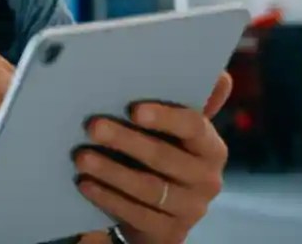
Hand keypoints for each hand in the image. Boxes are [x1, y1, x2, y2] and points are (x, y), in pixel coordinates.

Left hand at [74, 72, 232, 243]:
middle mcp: (208, 180)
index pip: (194, 127)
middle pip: (164, 157)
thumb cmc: (167, 156)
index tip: (134, 109)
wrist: (165, 212)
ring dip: (111, 171)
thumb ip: (192, 102)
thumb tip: (220, 73)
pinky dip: (107, 198)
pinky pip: (135, 214)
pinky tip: (85, 184)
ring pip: (148, 187)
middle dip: (126, 140)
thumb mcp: (178, 132)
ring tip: (81, 157)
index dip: (165, 117)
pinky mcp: (170, 232)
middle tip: (92, 126)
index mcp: (212, 148)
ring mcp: (191, 209)